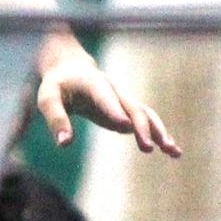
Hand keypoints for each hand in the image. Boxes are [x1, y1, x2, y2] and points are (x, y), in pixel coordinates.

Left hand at [34, 40, 180, 157]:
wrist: (72, 69)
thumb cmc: (58, 86)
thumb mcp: (48, 99)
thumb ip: (56, 120)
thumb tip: (64, 144)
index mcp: (93, 83)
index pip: (105, 97)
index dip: (114, 110)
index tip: (125, 126)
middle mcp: (114, 90)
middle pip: (132, 107)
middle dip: (141, 127)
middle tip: (147, 148)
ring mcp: (123, 99)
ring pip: (145, 114)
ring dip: (159, 131)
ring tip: (172, 151)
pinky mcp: (127, 109)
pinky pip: (146, 121)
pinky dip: (159, 134)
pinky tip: (171, 151)